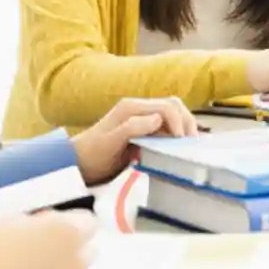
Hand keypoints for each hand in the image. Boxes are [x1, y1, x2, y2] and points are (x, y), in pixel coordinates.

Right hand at [0, 210, 96, 268]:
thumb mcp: (17, 219)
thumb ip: (44, 222)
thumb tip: (52, 224)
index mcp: (68, 230)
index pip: (88, 222)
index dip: (72, 223)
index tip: (56, 226)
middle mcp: (78, 257)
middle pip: (87, 246)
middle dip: (72, 245)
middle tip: (47, 246)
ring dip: (67, 265)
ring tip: (38, 267)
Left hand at [71, 97, 198, 185]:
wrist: (77, 163)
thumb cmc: (92, 154)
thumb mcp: (110, 142)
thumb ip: (133, 128)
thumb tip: (158, 119)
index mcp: (132, 108)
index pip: (167, 107)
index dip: (179, 123)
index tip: (183, 143)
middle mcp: (138, 109)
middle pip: (173, 106)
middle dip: (187, 122)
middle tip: (191, 145)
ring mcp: (141, 118)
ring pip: (172, 115)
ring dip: (183, 128)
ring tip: (187, 147)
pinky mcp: (142, 129)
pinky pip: (166, 126)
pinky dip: (176, 134)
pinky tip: (179, 148)